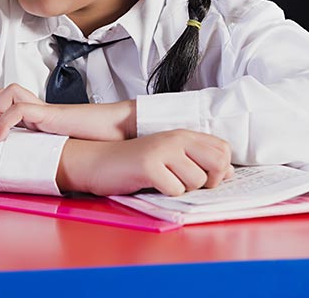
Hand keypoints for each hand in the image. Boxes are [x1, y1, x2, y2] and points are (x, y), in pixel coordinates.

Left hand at [0, 85, 134, 141]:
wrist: (118, 128)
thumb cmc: (98, 139)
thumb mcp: (67, 148)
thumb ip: (53, 153)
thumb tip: (45, 174)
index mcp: (42, 117)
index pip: (10, 104)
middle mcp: (39, 110)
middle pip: (4, 93)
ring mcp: (44, 110)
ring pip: (8, 93)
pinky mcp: (49, 114)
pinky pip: (19, 109)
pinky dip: (5, 122)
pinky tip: (4, 137)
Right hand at [57, 130, 233, 196]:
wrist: (96, 161)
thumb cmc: (134, 163)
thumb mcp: (169, 156)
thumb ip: (198, 159)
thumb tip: (230, 173)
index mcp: (182, 134)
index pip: (223, 149)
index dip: (221, 169)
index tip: (203, 175)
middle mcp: (175, 138)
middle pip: (219, 164)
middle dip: (208, 181)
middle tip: (184, 182)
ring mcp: (162, 150)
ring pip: (197, 180)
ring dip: (182, 188)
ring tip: (162, 181)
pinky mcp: (149, 166)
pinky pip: (174, 190)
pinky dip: (165, 193)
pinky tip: (150, 184)